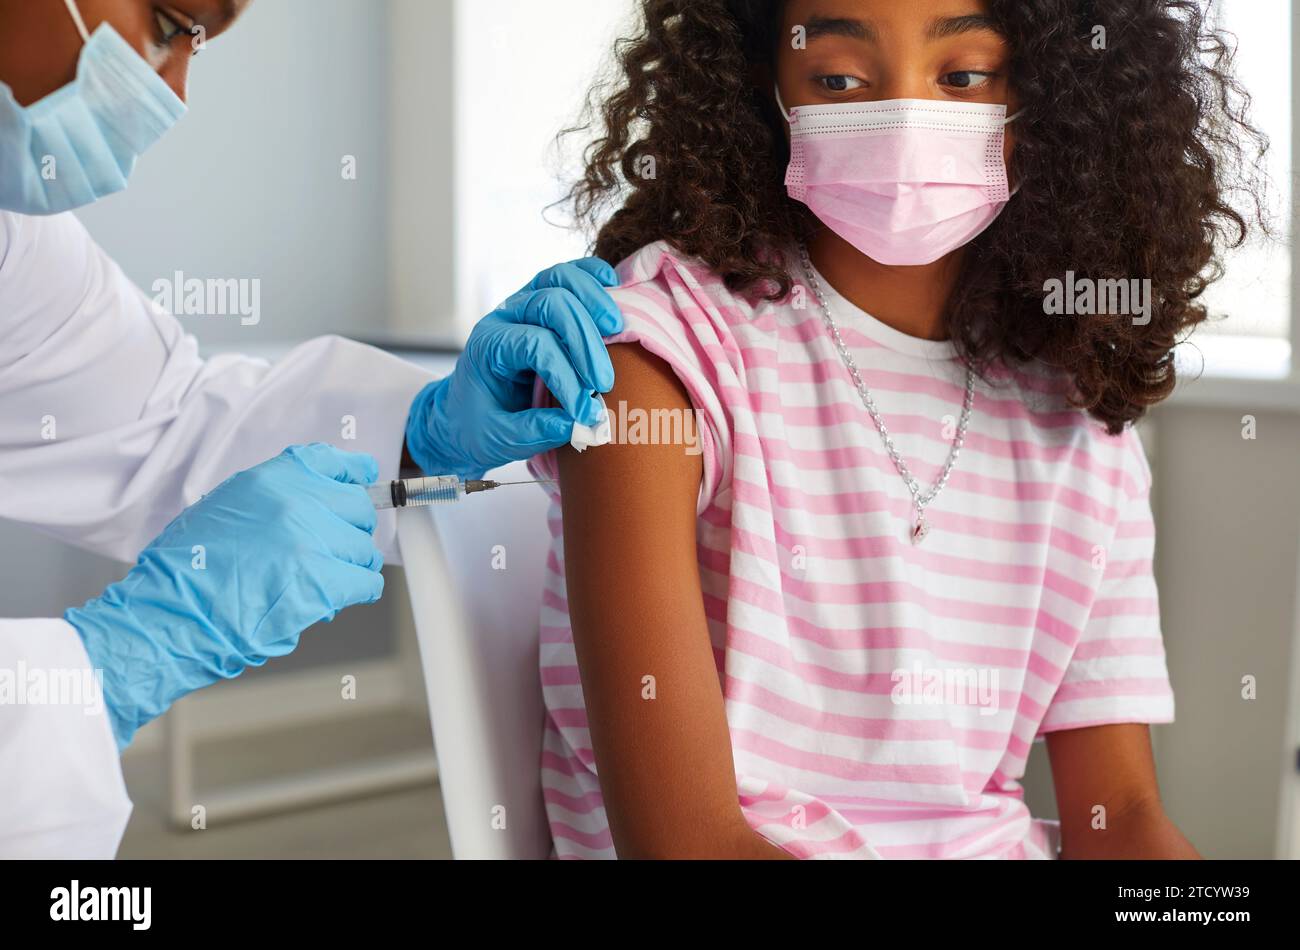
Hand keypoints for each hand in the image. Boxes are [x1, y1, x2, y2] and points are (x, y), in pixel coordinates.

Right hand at [65, 444, 384, 749]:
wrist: (169, 614)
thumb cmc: (187, 571)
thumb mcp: (226, 508)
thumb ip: (274, 498)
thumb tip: (316, 501)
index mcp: (271, 479)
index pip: (332, 461)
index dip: (354, 474)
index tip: (363, 480)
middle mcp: (296, 502)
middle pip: (358, 507)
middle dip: (350, 531)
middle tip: (334, 551)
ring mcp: (311, 541)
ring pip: (364, 549)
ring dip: (351, 566)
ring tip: (325, 580)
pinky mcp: (322, 581)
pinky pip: (366, 582)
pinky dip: (358, 592)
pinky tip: (337, 597)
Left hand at [405, 258, 622, 479]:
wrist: (464, 413)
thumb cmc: (480, 425)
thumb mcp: (500, 438)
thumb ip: (538, 430)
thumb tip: (583, 424)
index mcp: (488, 346)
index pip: (536, 346)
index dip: (567, 377)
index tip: (586, 412)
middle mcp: (505, 316)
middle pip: (551, 303)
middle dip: (585, 341)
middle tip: (605, 382)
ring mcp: (525, 302)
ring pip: (560, 277)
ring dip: (594, 299)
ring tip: (618, 329)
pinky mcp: (544, 301)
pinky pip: (569, 274)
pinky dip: (593, 276)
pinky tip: (614, 288)